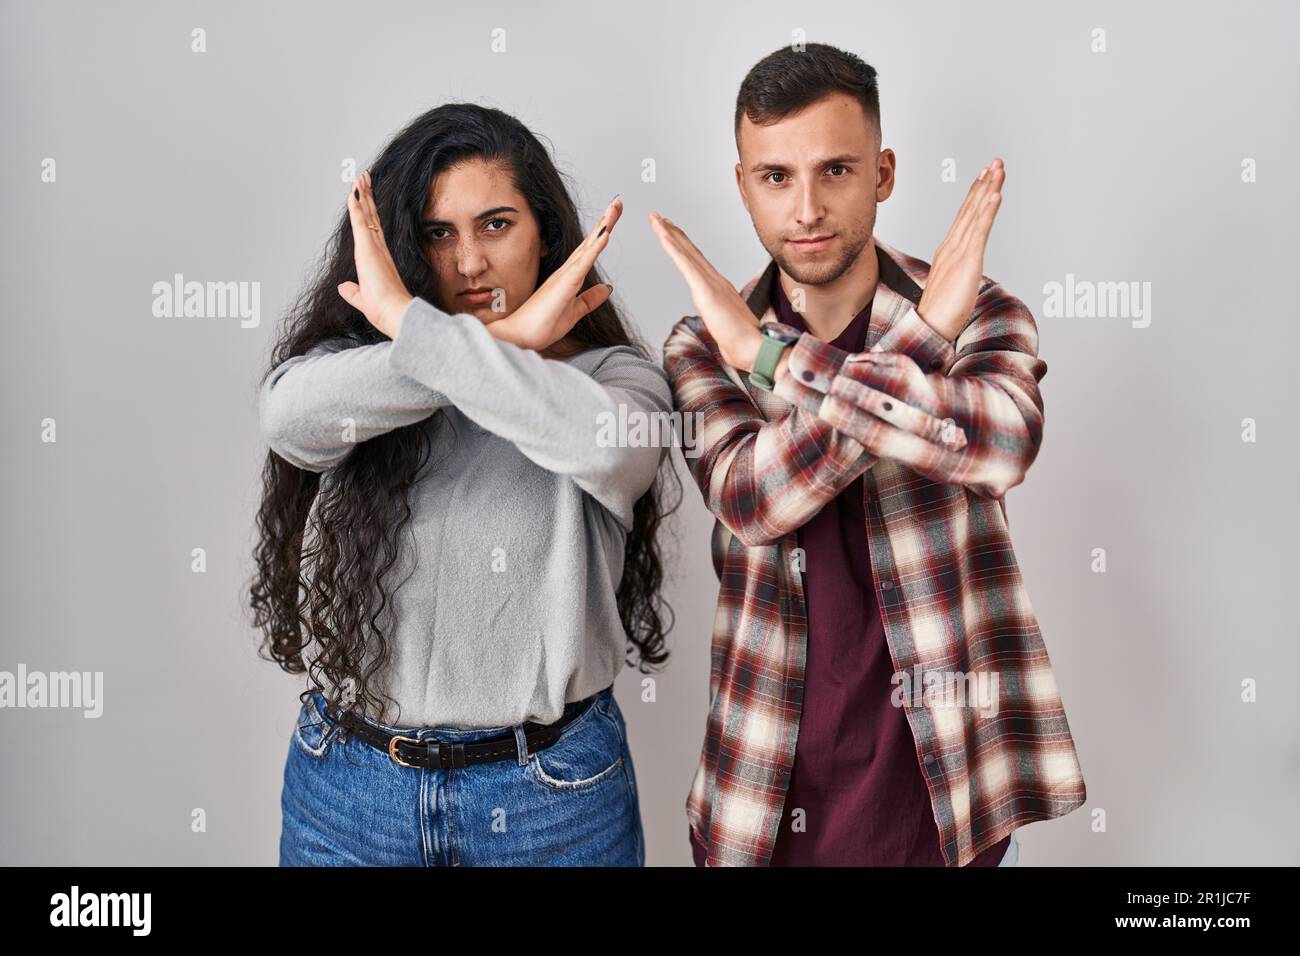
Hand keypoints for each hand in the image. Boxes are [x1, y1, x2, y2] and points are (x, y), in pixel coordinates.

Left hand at [336, 169, 413, 338]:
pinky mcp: (368, 249)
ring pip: (366, 215)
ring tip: (360, 176)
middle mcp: (378, 250)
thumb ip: (352, 292)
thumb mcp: (362, 299)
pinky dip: (356, 206)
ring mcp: (374, 248)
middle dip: (367, 196)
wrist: (396, 315)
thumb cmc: (385, 311)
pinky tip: (353, 192)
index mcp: (377, 259)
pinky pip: (360, 222)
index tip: (364, 196)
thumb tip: (343, 287)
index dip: (367, 212)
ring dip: (362, 195)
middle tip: (364, 178)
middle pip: (370, 217)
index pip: (371, 230)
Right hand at [487, 196, 622, 351]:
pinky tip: (605, 235)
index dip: (602, 232)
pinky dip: (594, 249)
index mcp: (570, 277)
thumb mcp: (574, 312)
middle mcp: (567, 272)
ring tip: (615, 208)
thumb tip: (607, 288)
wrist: (518, 338)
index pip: (590, 250)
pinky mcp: (563, 286)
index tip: (613, 215)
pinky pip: (582, 264)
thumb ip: (589, 299)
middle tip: (618, 201)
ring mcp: (564, 277)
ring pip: (588, 247)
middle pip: (590, 242)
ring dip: (602, 227)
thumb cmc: (539, 326)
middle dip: (605, 220)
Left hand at [649, 211, 763, 370]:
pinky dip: (673, 247)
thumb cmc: (745, 344)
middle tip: (659, 217)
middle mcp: (715, 280)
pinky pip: (685, 264)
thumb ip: (724, 325)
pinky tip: (663, 235)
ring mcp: (711, 283)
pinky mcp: (706, 290)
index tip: (672, 232)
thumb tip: (724, 333)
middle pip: (690, 252)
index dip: (684, 246)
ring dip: (668, 234)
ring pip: (685, 252)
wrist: (755, 348)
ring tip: (656, 219)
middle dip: (673, 233)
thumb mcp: (727, 331)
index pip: (697, 263)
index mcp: (719, 289)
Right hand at [916, 158, 1004, 341]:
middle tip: (995, 163)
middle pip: (970, 209)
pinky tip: (995, 194)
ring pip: (976, 214)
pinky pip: (980, 231)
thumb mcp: (951, 286)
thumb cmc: (939, 313)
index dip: (975, 196)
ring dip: (988, 189)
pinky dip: (987, 211)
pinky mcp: (967, 261)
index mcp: (948, 251)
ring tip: (997, 170)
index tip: (984, 177)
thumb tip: (965, 272)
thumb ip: (958, 273)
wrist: (929, 326)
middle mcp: (952, 246)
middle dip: (983, 184)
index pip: (964, 218)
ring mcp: (959, 252)